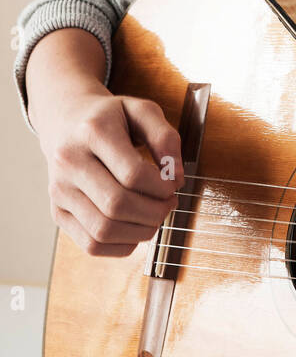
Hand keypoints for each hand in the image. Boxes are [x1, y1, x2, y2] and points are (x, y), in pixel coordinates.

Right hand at [37, 88, 181, 257]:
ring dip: (140, 231)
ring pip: (103, 230)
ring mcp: (59, 190)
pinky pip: (91, 244)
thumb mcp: (142, 111)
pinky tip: (135, 228)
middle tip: (169, 203)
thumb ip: (166, 138)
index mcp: (92, 131)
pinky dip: (121, 245)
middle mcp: (69, 161)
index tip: (174, 184)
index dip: (163, 186)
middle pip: (117, 205)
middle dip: (155, 212)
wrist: (67, 121)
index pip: (133, 174)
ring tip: (155, 216)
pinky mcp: (58, 212)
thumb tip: (175, 177)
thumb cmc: (111, 118)